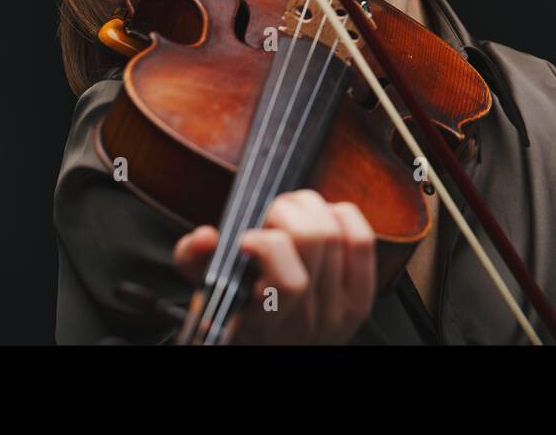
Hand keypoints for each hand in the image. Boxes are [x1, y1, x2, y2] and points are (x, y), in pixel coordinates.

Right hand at [172, 189, 377, 343]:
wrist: (278, 346)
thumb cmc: (239, 310)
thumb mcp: (209, 290)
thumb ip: (194, 260)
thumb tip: (205, 236)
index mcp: (265, 326)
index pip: (289, 281)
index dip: (268, 245)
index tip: (247, 239)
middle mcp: (307, 325)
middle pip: (315, 240)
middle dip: (287, 210)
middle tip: (270, 213)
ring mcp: (339, 313)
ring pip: (335, 232)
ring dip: (310, 208)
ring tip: (291, 214)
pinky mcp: (360, 299)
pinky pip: (361, 239)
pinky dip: (341, 216)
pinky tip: (321, 218)